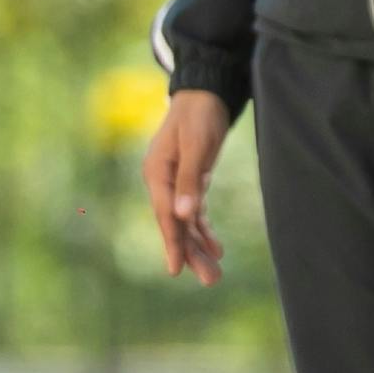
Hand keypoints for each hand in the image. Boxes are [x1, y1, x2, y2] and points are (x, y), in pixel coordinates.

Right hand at [143, 90, 233, 285]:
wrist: (205, 91)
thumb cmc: (199, 114)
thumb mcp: (197, 145)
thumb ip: (190, 180)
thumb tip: (183, 216)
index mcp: (157, 173)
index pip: (165, 214)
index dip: (172, 243)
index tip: (176, 271)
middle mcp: (163, 181)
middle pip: (175, 223)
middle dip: (191, 252)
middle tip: (211, 280)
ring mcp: (175, 182)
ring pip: (186, 221)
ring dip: (199, 246)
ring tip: (214, 274)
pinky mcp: (190, 180)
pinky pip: (195, 211)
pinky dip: (204, 229)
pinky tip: (216, 248)